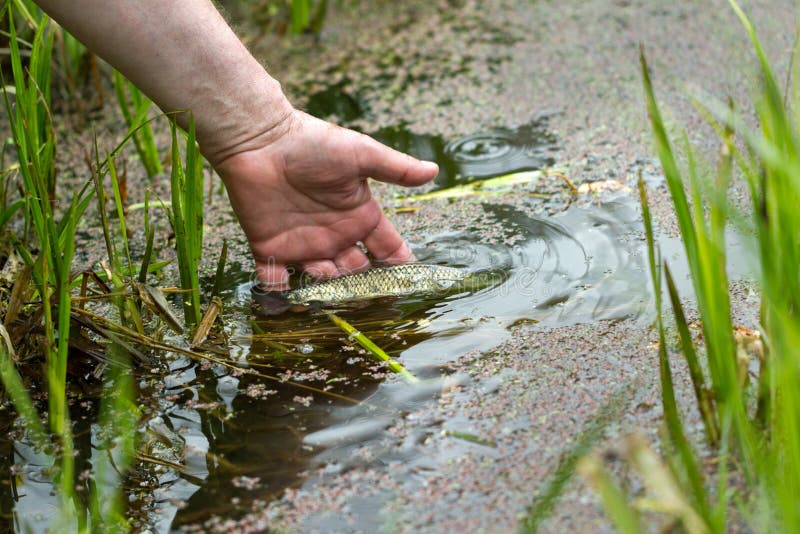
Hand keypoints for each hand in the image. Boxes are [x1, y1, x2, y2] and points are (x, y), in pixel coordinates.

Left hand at [213, 109, 438, 288]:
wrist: (261, 140)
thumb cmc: (313, 143)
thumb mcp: (360, 154)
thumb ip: (395, 168)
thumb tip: (434, 170)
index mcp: (359, 217)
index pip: (387, 250)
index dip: (398, 267)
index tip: (410, 284)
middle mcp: (335, 236)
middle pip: (357, 273)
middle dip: (365, 288)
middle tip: (370, 301)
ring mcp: (304, 245)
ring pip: (322, 282)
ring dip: (329, 294)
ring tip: (336, 304)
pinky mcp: (271, 248)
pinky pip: (276, 280)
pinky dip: (280, 294)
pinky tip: (291, 302)